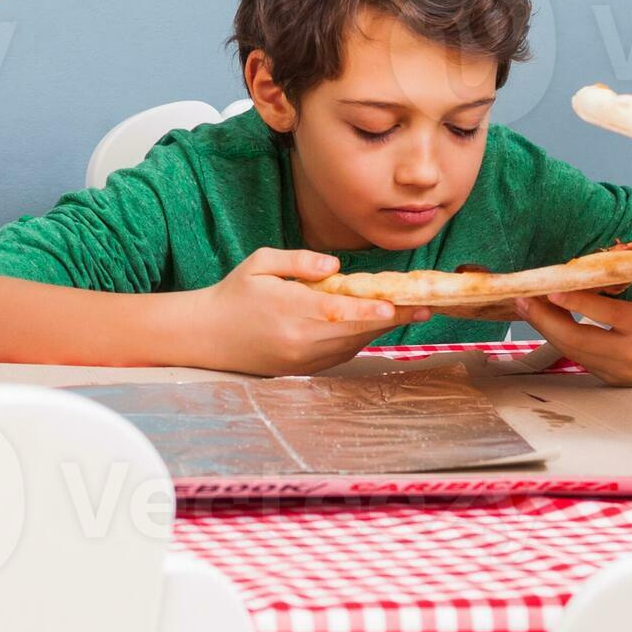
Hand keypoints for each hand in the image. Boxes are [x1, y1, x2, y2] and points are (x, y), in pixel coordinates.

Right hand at [195, 247, 430, 375]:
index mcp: (289, 309)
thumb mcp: (261, 263)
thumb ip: (299, 261)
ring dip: (379, 331)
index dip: (373, 310)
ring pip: (351, 345)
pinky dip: (358, 341)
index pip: (340, 311)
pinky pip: (338, 355)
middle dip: (391, 320)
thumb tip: (335, 266)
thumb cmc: (234, 294)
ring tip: (407, 314)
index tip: (400, 304)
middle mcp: (299, 339)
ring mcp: (301, 359)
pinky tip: (372, 326)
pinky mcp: (301, 370)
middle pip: (355, 331)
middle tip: (424, 308)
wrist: (207, 336)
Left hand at [516, 271, 631, 386]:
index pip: (605, 313)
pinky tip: (545, 321)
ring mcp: (621, 371)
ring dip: (546, 330)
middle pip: (579, 340)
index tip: (550, 289)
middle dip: (546, 319)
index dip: (576, 302)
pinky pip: (581, 360)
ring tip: (526, 307)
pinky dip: (560, 341)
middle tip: (522, 299)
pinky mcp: (613, 379)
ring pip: (575, 352)